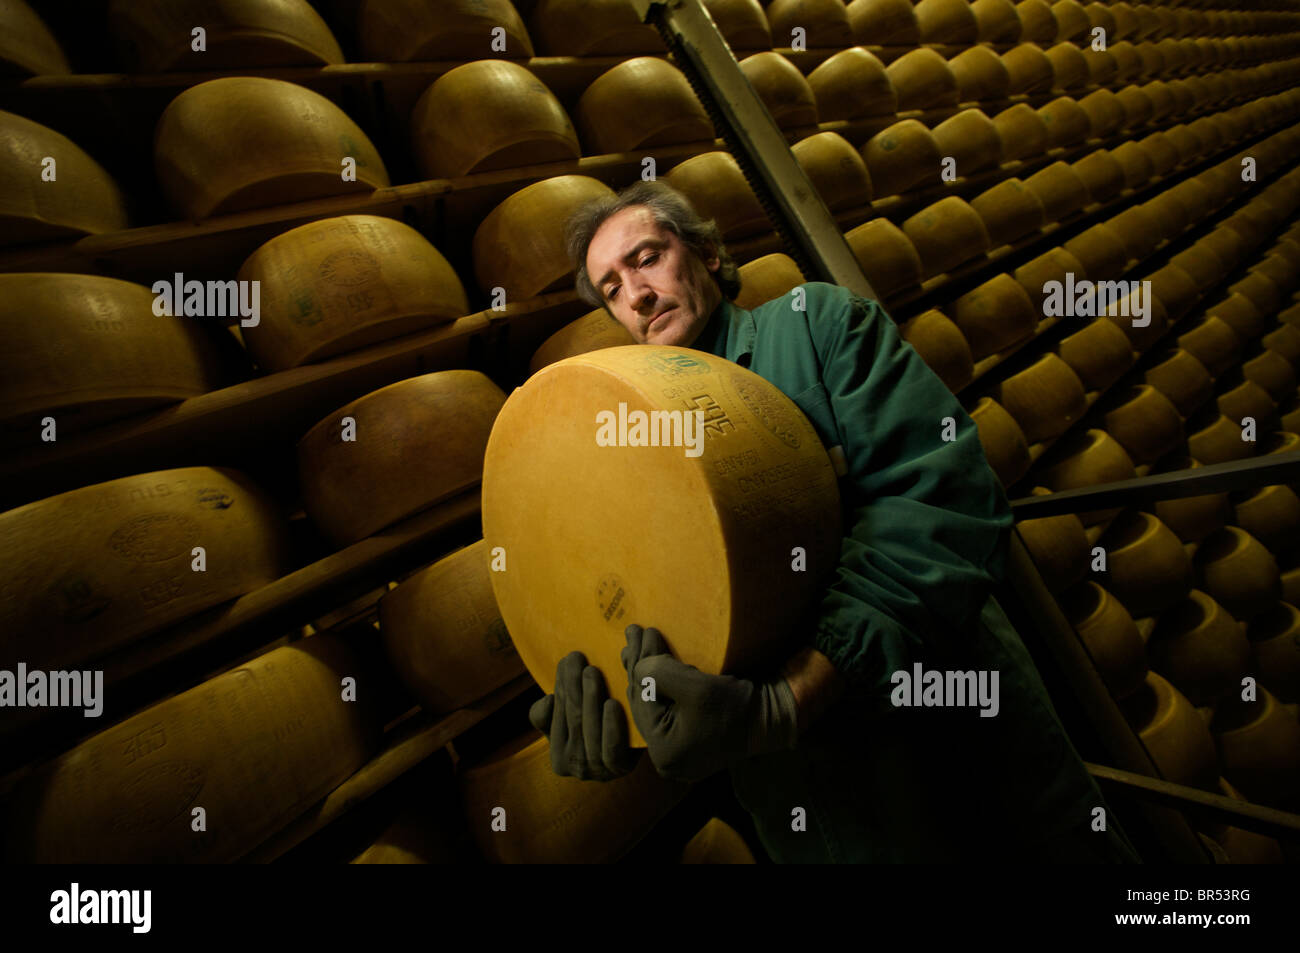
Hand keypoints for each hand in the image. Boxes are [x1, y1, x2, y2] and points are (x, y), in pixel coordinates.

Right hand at [528, 650, 638, 780]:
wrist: (636, 742)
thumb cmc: (597, 723)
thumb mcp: (568, 720)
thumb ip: (545, 715)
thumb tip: (548, 702)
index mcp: (559, 760)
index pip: (556, 717)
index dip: (560, 686)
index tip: (566, 660)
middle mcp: (576, 769)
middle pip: (573, 721)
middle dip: (573, 686)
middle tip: (577, 657)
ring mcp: (599, 771)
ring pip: (590, 731)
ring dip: (590, 698)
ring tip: (592, 671)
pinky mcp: (622, 768)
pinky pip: (612, 749)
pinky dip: (610, 726)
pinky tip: (612, 703)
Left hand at [622, 624, 798, 780]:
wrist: (773, 718)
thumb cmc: (737, 705)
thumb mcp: (696, 687)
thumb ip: (658, 673)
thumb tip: (638, 662)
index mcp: (664, 752)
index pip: (641, 699)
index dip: (638, 662)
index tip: (639, 629)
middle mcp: (667, 759)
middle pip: (645, 703)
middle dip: (638, 666)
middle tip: (633, 631)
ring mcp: (678, 753)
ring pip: (654, 705)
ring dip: (647, 674)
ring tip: (636, 644)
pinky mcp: (688, 742)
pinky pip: (666, 710)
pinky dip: (660, 687)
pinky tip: (653, 665)